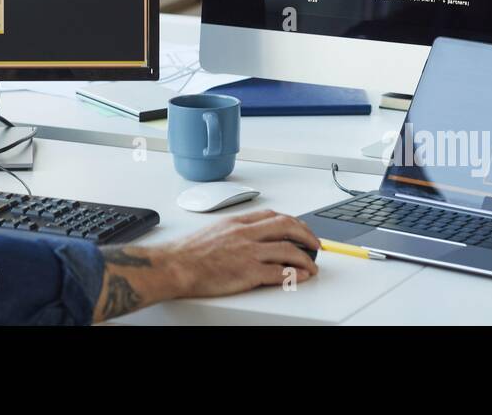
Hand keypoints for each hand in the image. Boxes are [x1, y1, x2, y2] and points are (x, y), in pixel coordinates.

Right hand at [93, 210, 320, 320]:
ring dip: (305, 257)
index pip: (272, 215)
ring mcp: (248, 252)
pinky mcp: (249, 272)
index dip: (291, 222)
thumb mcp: (213, 231)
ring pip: (288, 249)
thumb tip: (246, 238)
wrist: (176, 266)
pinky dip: (295, 274)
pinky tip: (301, 276)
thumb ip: (232, 232)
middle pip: (286, 226)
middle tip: (315, 244)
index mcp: (237, 222)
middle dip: (306, 234)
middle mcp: (245, 233)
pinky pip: (280, 272)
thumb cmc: (188, 252)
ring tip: (312, 264)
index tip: (300, 228)